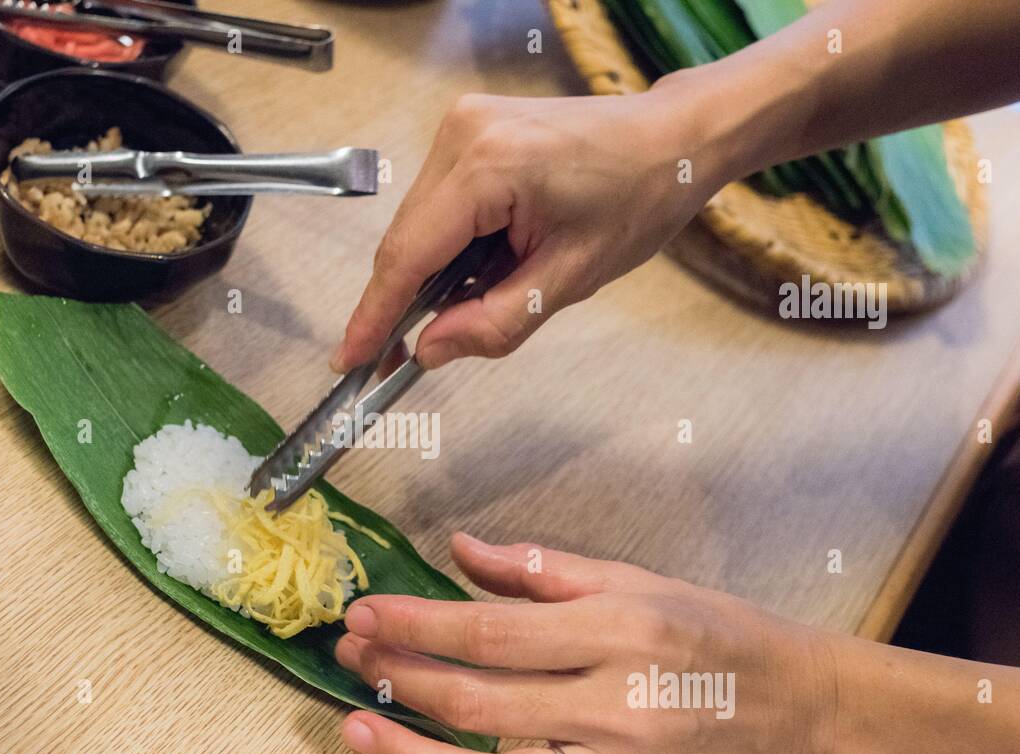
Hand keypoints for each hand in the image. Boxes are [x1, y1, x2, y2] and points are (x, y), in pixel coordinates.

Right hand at [331, 87, 727, 373]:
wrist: (670, 139)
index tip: (349, 360)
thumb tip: (428, 351)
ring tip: (482, 298)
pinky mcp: (467, 131)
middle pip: (405, 241)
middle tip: (397, 361)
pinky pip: (437, 205)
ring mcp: (460, 127)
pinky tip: (484, 265)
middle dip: (403, 303)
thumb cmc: (637, 199)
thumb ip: (493, 322)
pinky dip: (448, 245)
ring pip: (417, 225)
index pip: (408, 255)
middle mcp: (461, 135)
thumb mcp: (568, 279)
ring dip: (433, 274)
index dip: (374, 316)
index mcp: (489, 166)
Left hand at [335, 532, 837, 753]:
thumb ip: (543, 569)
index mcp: (616, 634)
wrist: (803, 705)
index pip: (491, 632)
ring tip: (358, 731)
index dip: (417, 623)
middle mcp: (615, 707)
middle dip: (401, 675)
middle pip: (482, 701)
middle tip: (351, 654)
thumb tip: (461, 549)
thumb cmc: (718, 633)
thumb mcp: (637, 580)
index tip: (367, 612)